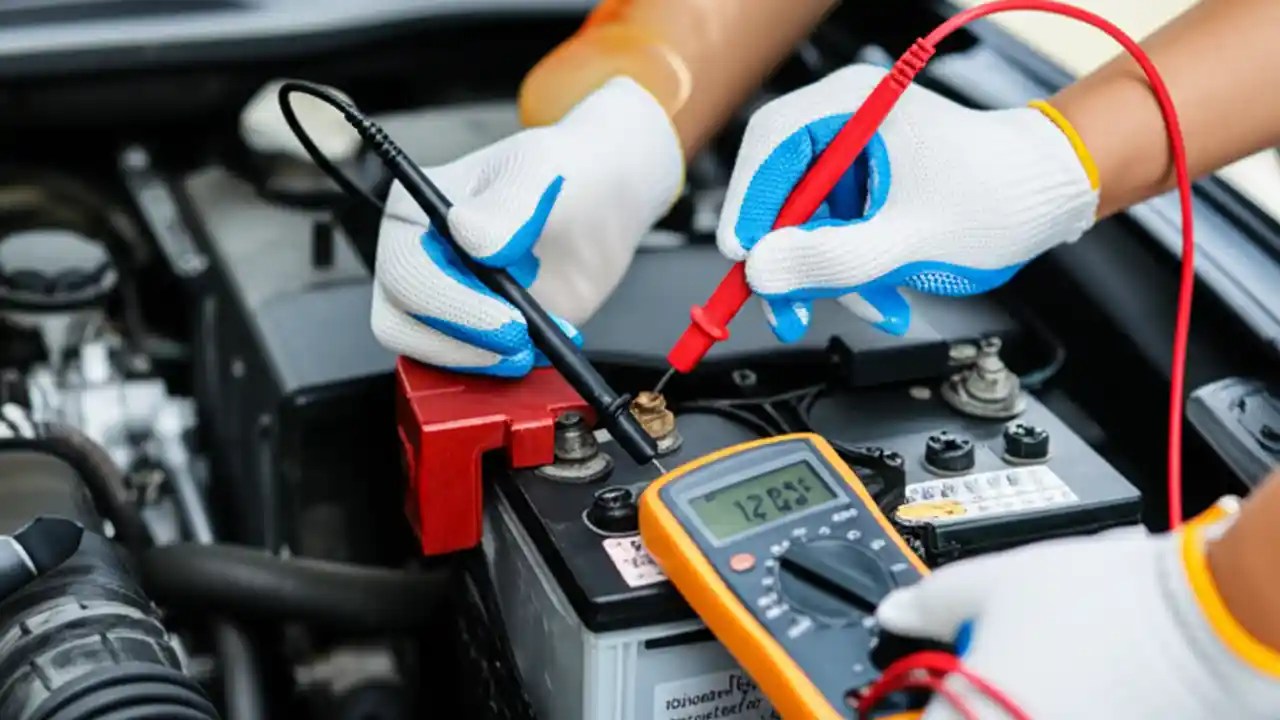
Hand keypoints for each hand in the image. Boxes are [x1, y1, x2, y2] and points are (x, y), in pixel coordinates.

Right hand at [371, 77, 681, 375]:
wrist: (605, 201)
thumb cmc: (567, 171)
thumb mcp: (543, 171)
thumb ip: (509, 202)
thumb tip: (468, 233)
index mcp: (415, 213)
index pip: (403, 270)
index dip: (447, 302)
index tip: (506, 316)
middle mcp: (420, 260)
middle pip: (400, 323)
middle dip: (461, 341)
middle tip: (521, 340)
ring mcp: (445, 301)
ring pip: (427, 354)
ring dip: (482, 360)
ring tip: (539, 341)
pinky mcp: (475, 333)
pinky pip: (468, 367)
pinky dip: (503, 368)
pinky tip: (543, 346)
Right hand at [717, 64, 1097, 342]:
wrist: (1052, 196)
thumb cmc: (1000, 193)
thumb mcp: (908, 239)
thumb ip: (829, 258)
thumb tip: (761, 270)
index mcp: (853, 107)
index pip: (768, 148)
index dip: (747, 207)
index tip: (744, 259)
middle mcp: (847, 124)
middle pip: (782, 191)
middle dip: (790, 257)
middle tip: (787, 306)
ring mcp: (856, 158)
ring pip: (808, 223)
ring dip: (830, 275)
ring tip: (872, 304)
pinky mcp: (868, 188)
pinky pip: (836, 233)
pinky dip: (853, 271)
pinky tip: (885, 295)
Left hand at [874, 502, 1279, 718]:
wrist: (1205, 620)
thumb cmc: (1103, 601)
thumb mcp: (991, 580)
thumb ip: (926, 601)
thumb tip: (895, 611)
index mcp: (969, 717)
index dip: (910, 704)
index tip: (914, 689)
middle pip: (963, 719)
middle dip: (964, 698)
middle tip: (980, 664)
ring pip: (1014, 717)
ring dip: (1014, 698)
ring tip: (1034, 663)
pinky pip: (1063, 718)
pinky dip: (1056, 703)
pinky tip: (1071, 679)